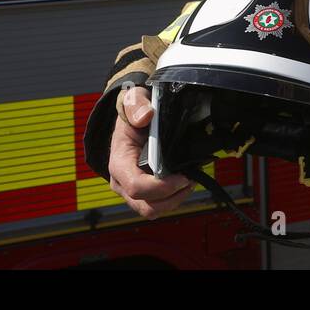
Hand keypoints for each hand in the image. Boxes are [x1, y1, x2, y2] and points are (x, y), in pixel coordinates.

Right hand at [107, 85, 193, 219]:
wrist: (131, 118)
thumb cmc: (133, 111)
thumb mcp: (133, 100)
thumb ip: (136, 105)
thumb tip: (146, 116)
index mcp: (119, 163)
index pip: (136, 187)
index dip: (161, 187)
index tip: (182, 177)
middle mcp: (122, 182)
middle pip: (146, 206)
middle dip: (172, 197)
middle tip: (191, 179)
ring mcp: (132, 190)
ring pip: (154, 209)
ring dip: (176, 199)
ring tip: (190, 180)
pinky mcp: (144, 192)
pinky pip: (159, 204)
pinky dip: (175, 196)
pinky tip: (185, 180)